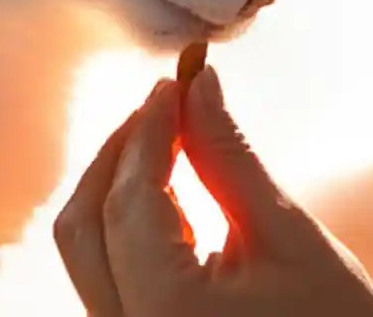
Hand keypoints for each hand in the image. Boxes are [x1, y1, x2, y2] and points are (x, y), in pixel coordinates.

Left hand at [54, 66, 372, 316]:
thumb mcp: (288, 236)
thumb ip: (228, 158)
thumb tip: (198, 84)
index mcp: (165, 312)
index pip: (132, 199)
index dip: (150, 130)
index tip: (178, 78)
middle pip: (84, 226)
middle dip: (120, 154)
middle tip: (165, 102)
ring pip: (87, 251)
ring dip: (117, 185)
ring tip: (166, 135)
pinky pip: (106, 275)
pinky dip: (126, 224)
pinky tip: (164, 189)